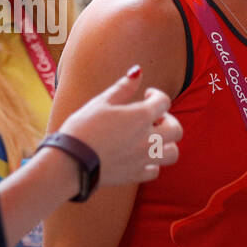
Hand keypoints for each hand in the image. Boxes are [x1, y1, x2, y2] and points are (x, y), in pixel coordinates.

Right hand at [58, 66, 182, 189]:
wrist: (70, 162)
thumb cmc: (82, 128)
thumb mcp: (101, 102)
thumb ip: (123, 88)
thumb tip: (138, 71)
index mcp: (141, 116)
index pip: (164, 102)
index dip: (156, 95)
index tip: (146, 95)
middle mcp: (148, 138)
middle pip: (176, 129)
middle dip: (168, 120)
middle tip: (153, 118)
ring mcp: (144, 158)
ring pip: (173, 153)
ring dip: (166, 143)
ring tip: (151, 138)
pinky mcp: (135, 174)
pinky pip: (155, 170)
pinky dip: (152, 163)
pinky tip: (140, 157)